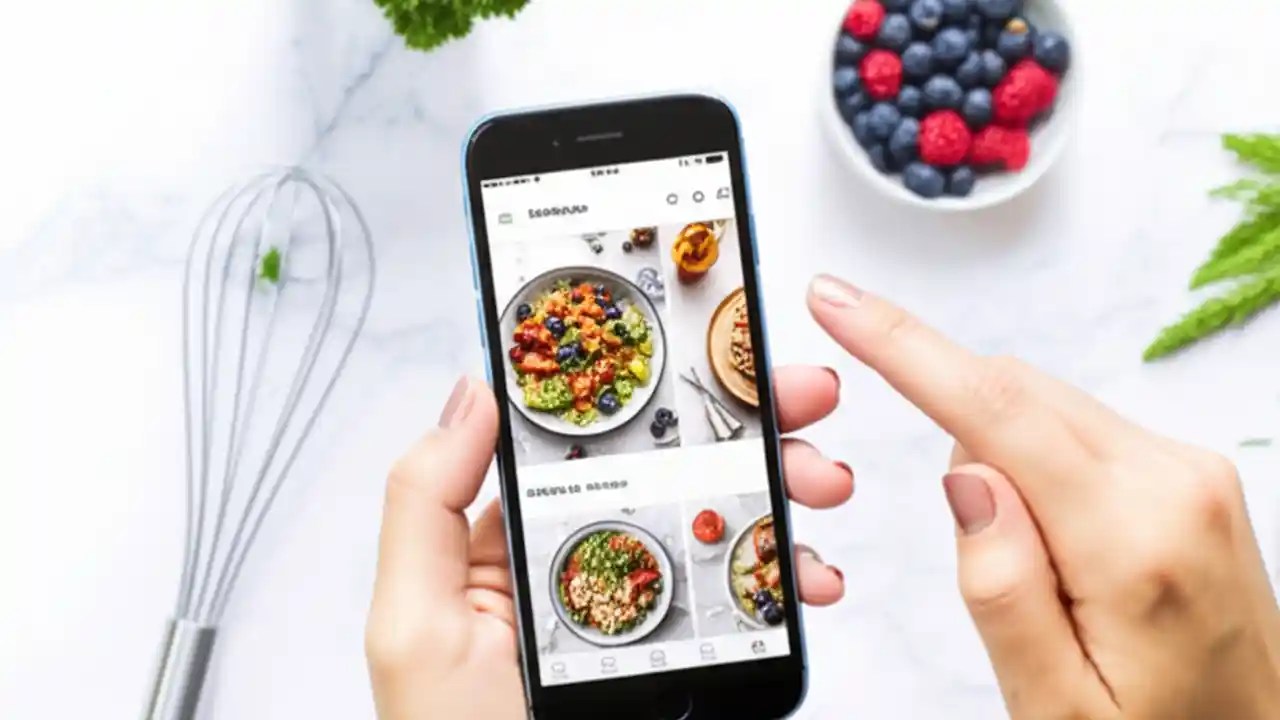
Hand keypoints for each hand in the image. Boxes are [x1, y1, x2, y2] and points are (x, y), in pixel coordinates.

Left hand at [366, 367, 851, 719]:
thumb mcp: (415, 625)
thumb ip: (426, 502)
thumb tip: (469, 391)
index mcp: (513, 538)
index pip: (586, 435)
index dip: (646, 382)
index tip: (704, 344)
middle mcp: (581, 560)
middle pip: (672, 465)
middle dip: (744, 424)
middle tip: (803, 400)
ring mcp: (640, 606)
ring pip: (721, 522)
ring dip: (783, 491)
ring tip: (822, 483)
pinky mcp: (686, 651)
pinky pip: (745, 598)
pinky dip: (790, 578)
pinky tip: (810, 573)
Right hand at [808, 274, 1279, 719]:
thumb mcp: (1052, 704)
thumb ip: (1000, 587)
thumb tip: (966, 471)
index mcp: (1132, 542)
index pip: (995, 411)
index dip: (903, 347)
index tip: (839, 303)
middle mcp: (1172, 482)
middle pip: (1013, 397)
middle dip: (961, 446)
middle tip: (981, 556)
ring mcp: (1187, 469)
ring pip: (1039, 410)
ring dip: (1001, 465)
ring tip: (1042, 577)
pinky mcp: (1186, 471)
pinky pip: (1072, 430)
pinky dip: (1037, 470)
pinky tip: (1064, 552)